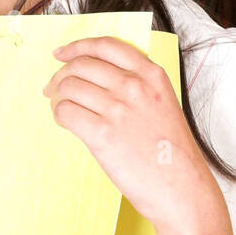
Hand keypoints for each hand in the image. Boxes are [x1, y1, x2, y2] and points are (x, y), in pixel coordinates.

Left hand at [43, 36, 226, 234]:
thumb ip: (137, 88)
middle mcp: (134, 86)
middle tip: (53, 87)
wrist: (182, 188)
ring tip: (60, 107)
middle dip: (62, 74)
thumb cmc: (172, 154)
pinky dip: (59, 114)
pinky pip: (65, 111)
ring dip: (58, 96)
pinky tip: (66, 122)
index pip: (106, 46)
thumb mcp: (164, 105)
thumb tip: (95, 82)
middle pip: (82, 65)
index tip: (62, 53)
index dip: (78, 46)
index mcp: (152, 75)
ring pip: (69, 86)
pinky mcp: (101, 133)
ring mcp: (118, 108)